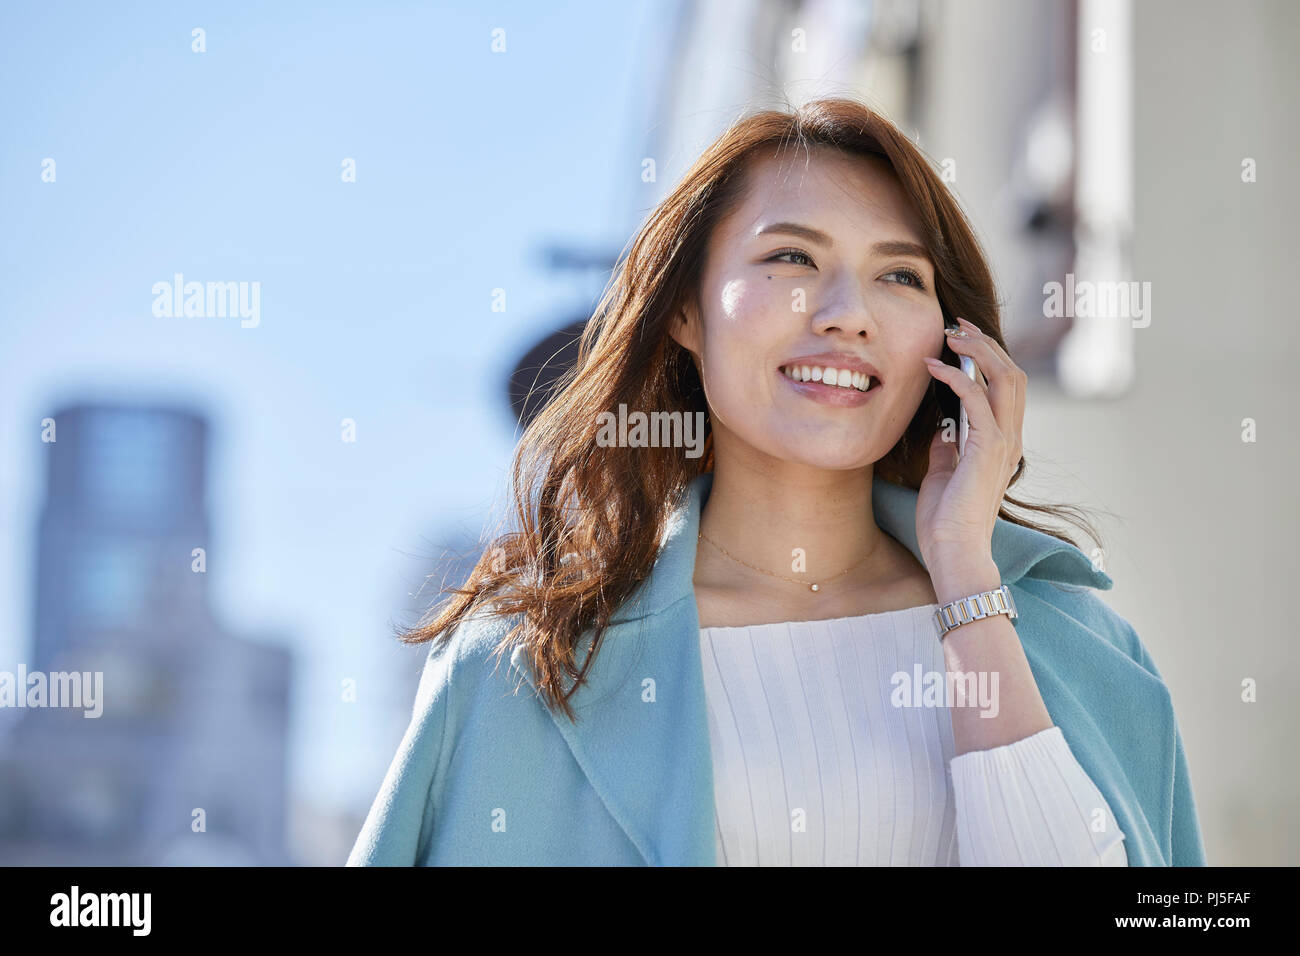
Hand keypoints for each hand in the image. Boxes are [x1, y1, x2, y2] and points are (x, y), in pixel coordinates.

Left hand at [915, 316, 1025, 573]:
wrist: (953, 552)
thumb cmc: (945, 521)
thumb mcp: (943, 473)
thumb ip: (947, 447)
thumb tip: (940, 426)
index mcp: (1002, 442)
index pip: (1005, 387)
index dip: (986, 357)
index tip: (960, 338)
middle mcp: (1010, 438)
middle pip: (1011, 373)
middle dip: (985, 343)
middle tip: (957, 324)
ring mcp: (1003, 442)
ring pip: (1005, 378)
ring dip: (977, 351)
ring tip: (949, 334)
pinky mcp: (988, 449)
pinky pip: (978, 400)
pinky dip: (956, 377)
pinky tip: (932, 367)